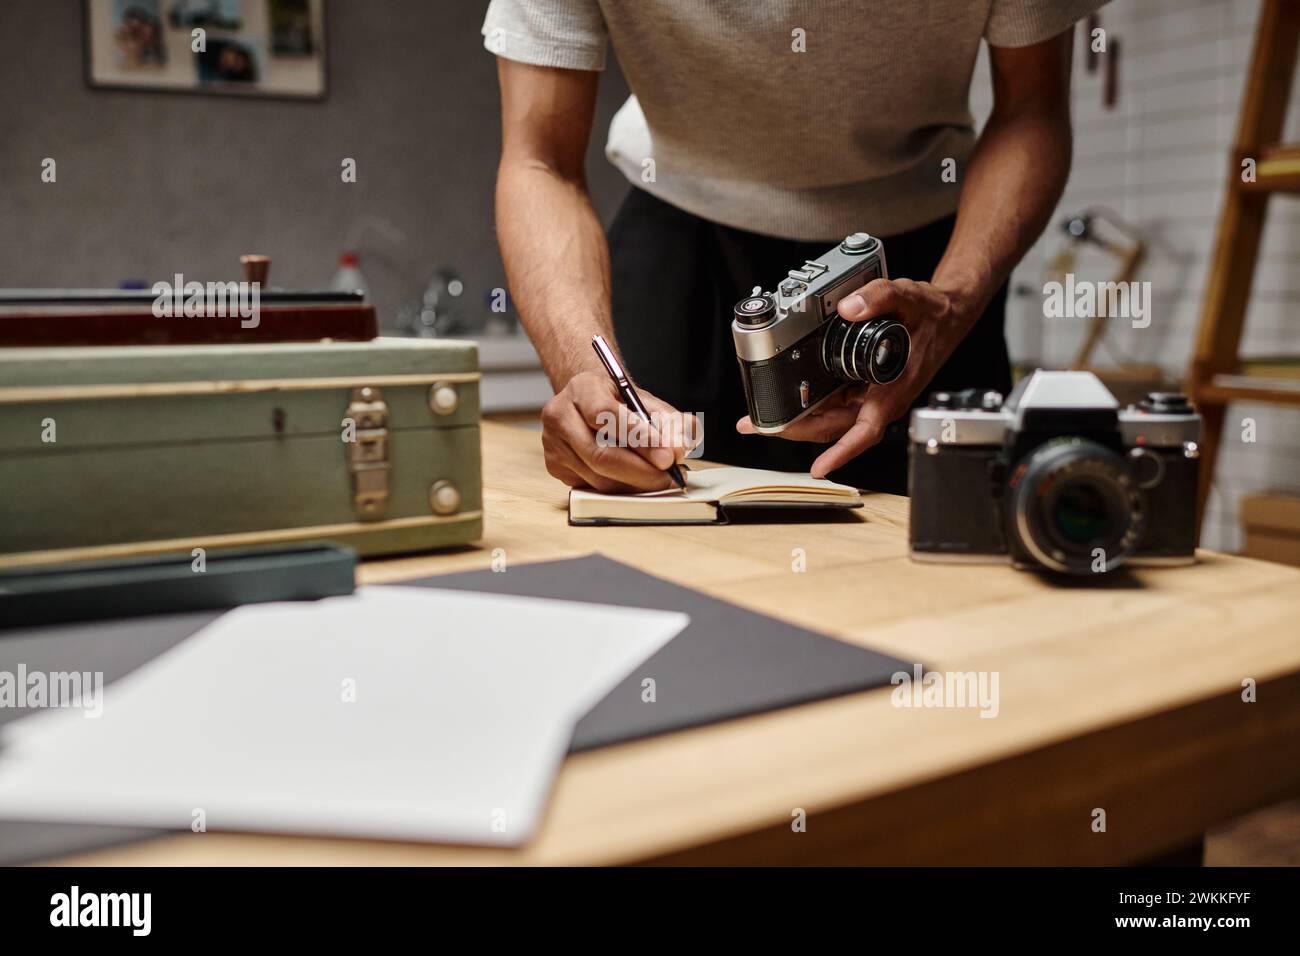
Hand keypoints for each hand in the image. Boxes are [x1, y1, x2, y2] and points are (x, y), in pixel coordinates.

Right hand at [541, 371, 697, 492]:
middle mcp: (560, 415)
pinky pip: (592, 487)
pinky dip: (620, 488)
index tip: (668, 456)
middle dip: (642, 471)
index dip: (639, 438)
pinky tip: (635, 481)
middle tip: (670, 476)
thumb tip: (679, 449)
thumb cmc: (619, 403)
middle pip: (600, 454)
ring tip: (659, 479)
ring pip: (598, 477)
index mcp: (582, 389)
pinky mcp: (554, 466)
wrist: (588, 404)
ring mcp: (553, 444)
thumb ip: (671, 422)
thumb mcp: (647, 402)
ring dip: (634, 484)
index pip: (606, 415)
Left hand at [736, 277, 977, 477]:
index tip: (820, 468)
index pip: (866, 430)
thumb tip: (848, 308)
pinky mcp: (863, 389)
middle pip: (834, 428)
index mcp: (893, 389)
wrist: (946, 315)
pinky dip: (810, 405)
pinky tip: (788, 398)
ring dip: (798, 421)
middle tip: (758, 426)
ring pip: (830, 418)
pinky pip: (833, 404)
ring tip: (762, 417)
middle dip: (796, 430)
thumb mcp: (909, 297)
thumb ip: (880, 297)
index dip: (843, 452)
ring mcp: (870, 396)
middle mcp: (880, 399)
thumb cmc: (932, 315)